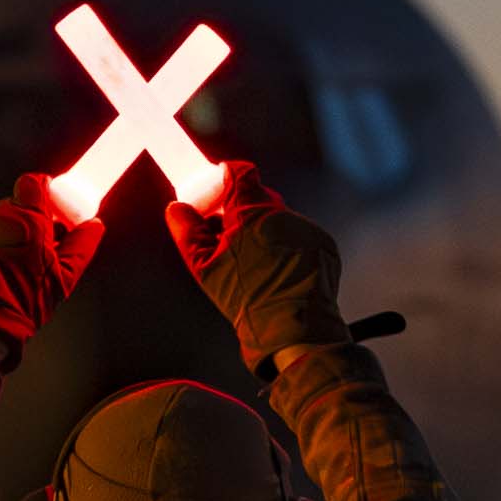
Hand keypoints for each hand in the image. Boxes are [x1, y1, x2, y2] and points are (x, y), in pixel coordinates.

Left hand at [0, 186, 98, 335]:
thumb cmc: (21, 305)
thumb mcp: (62, 279)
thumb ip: (81, 246)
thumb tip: (94, 226)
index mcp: (26, 221)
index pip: (34, 184)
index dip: (43, 197)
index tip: (48, 212)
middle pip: (11, 207)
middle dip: (22, 224)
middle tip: (30, 253)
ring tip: (3, 271)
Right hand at [165, 160, 345, 364]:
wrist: (291, 327)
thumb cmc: (248, 299)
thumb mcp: (205, 268)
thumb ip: (188, 233)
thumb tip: (177, 210)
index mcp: (251, 212)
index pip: (240, 173)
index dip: (226, 177)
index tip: (218, 186)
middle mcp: (283, 214)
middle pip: (259, 197)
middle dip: (243, 211)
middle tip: (228, 234)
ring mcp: (306, 228)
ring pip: (280, 218)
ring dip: (267, 230)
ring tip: (255, 261)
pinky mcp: (323, 244)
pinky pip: (300, 235)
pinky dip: (288, 245)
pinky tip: (277, 269)